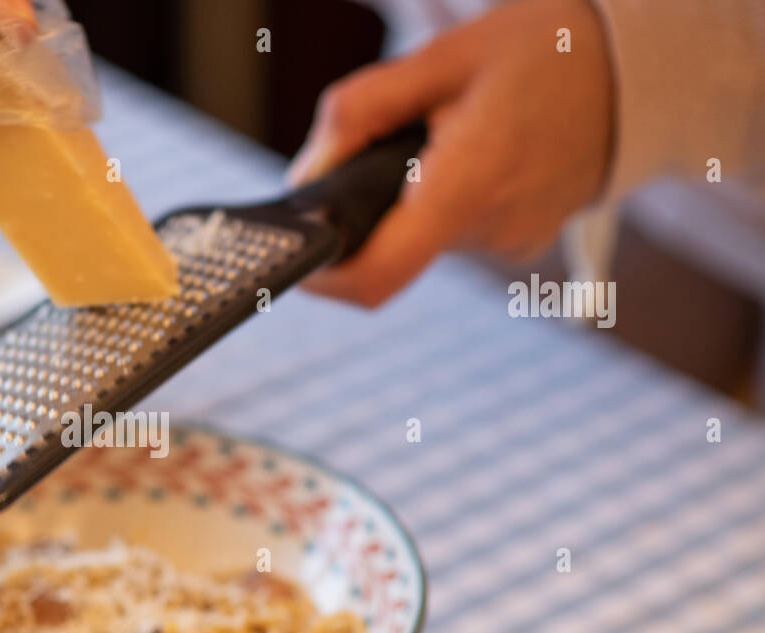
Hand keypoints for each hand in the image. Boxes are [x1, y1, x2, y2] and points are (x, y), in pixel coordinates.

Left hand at [288, 0, 614, 306]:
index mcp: (468, 183)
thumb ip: (358, 114)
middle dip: (365, 208)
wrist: (638, 69)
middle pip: (390, 247)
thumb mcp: (440, 58)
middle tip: (373, 147)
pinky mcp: (518, 241)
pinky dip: (438, 201)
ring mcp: (508, 242)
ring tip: (439, 136)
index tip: (296, 257)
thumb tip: (305, 175)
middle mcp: (490, 228)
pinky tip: (466, 153)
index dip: (325, 278)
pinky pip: (453, 231)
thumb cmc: (541, 51)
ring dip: (405, 199)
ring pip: (420, 238)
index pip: (378, 274)